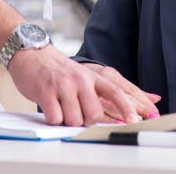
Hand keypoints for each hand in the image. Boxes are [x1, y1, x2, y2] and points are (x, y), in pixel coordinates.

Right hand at [7, 45, 158, 126]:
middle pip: (94, 114)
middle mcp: (81, 79)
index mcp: (93, 76)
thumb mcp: (85, 76)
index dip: (127, 108)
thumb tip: (144, 100)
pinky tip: (51, 109)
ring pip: (75, 119)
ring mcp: (63, 85)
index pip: (116, 92)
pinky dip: (54, 119)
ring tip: (62, 108)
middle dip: (86, 121)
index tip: (136, 120)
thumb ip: (109, 91)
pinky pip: (56, 118)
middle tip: (77, 113)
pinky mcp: (46, 91)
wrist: (31, 53)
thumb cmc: (59, 70)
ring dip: (68, 121)